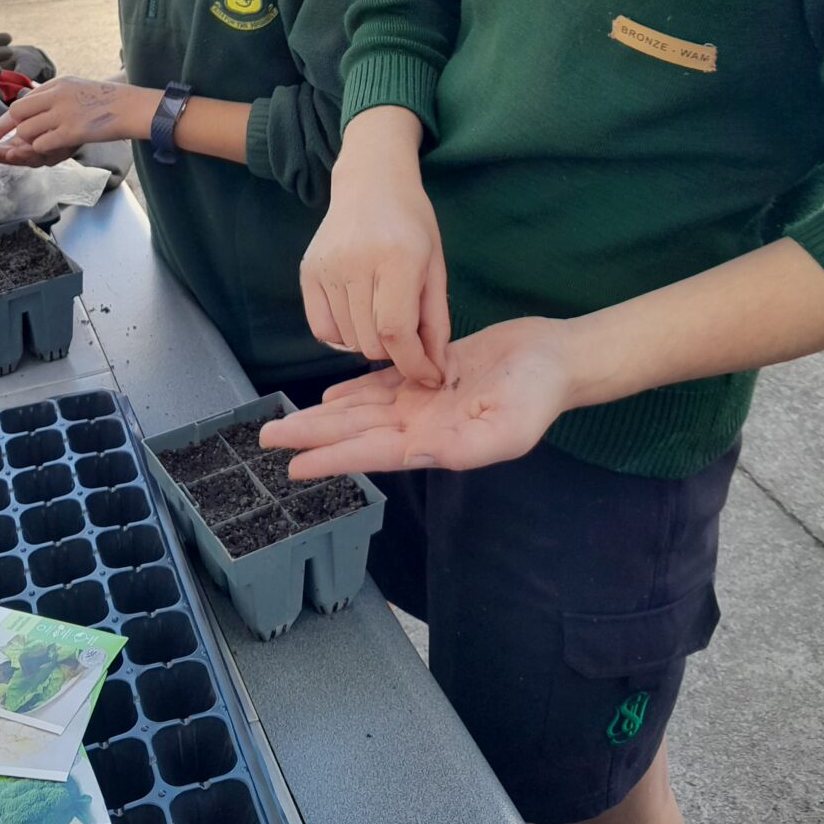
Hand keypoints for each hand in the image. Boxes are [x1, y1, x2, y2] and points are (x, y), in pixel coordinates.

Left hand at [0, 77, 153, 161]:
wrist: (136, 107)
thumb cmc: (112, 103)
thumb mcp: (80, 90)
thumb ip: (57, 97)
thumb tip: (34, 110)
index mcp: (58, 85)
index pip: (21, 103)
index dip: (3, 122)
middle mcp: (57, 95)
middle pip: (17, 114)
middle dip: (2, 133)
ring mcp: (64, 112)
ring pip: (26, 131)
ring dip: (28, 144)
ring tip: (39, 147)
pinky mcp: (72, 129)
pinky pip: (43, 143)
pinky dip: (42, 149)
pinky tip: (52, 149)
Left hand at [260, 318, 575, 475]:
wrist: (557, 357)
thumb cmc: (538, 394)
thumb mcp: (507, 428)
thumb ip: (461, 447)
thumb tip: (410, 453)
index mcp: (436, 442)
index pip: (372, 453)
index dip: (332, 459)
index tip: (294, 465)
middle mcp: (422, 425)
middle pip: (355, 432)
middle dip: (311, 436)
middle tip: (265, 439)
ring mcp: (425, 400)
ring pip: (362, 409)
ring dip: (323, 416)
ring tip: (286, 422)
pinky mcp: (430, 373)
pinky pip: (384, 384)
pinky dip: (354, 391)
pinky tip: (330, 397)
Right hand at [300, 110, 448, 385]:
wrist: (371, 181)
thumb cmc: (412, 223)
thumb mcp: (436, 267)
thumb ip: (436, 322)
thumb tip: (436, 372)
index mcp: (396, 259)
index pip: (396, 331)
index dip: (414, 363)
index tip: (429, 376)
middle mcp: (355, 264)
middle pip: (370, 342)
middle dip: (395, 351)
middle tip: (406, 333)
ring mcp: (326, 268)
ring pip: (348, 341)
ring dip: (369, 341)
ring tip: (382, 313)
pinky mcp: (307, 272)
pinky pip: (322, 329)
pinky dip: (343, 335)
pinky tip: (358, 313)